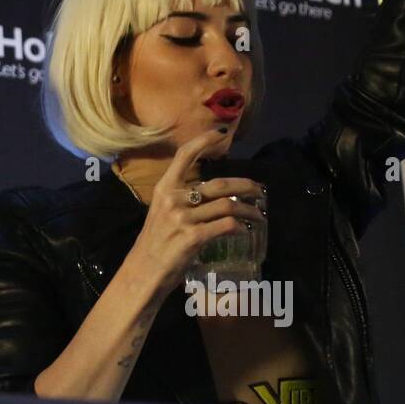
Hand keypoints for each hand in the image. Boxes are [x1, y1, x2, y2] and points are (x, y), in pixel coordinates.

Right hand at [134, 128, 265, 291]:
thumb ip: (183, 199)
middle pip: (220, 184)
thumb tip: (214, 194)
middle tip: (260, 191)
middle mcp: (174, 199)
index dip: (203, 141)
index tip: (221, 134)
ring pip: (228, 206)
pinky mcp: (193, 237)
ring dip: (250, 210)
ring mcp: (183, 218)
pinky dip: (240, 227)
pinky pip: (226, 226)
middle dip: (246, 186)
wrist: (144, 270)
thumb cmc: (156, 241)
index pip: (184, 156)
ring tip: (259, 216)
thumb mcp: (163, 212)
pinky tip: (245, 230)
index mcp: (165, 188)